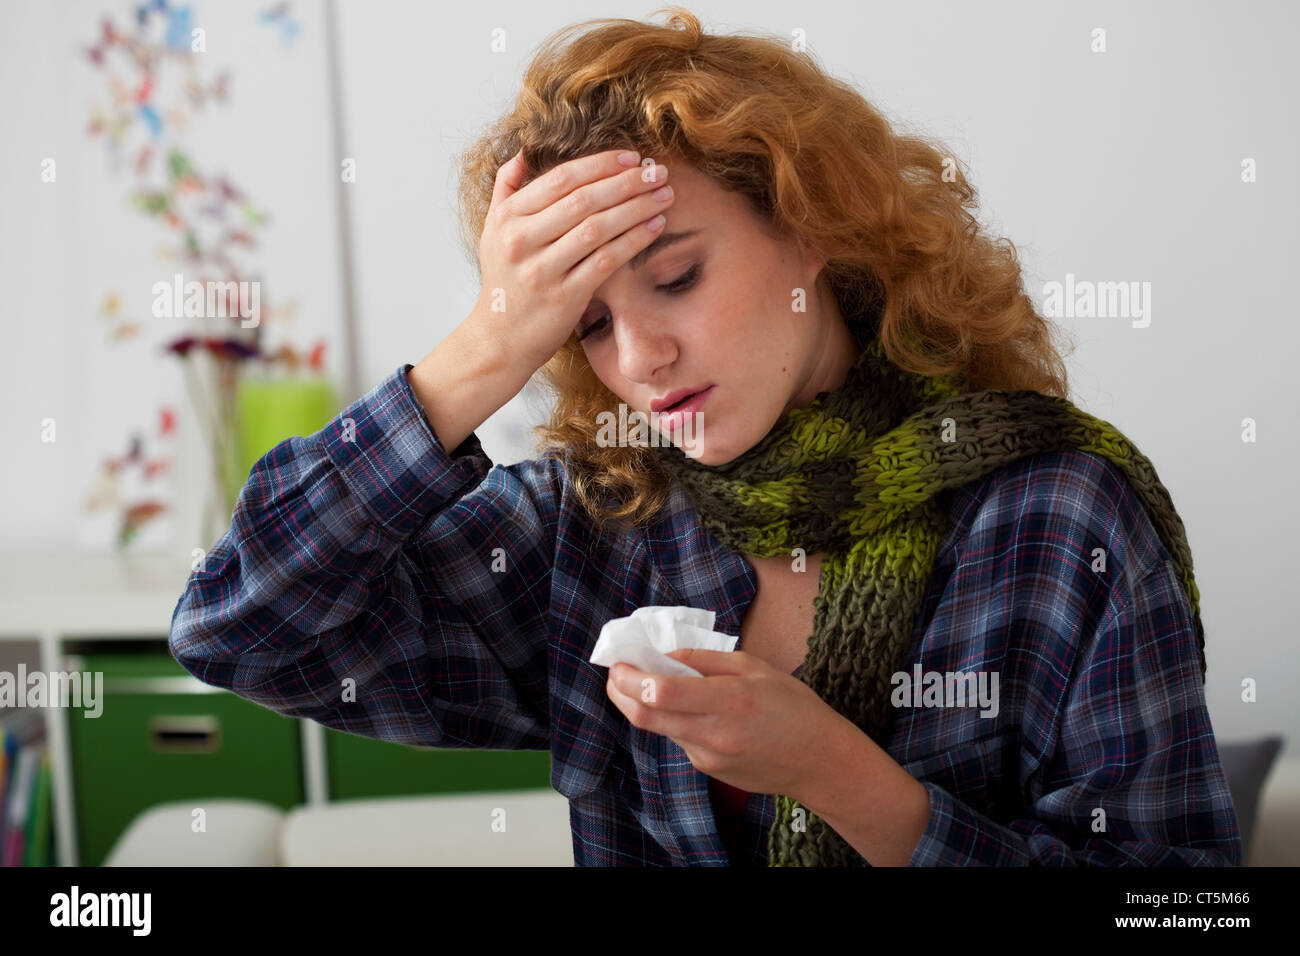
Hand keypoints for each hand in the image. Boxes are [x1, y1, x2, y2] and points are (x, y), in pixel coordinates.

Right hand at [471, 147, 675, 372]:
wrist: (498, 339)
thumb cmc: (504, 281)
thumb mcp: (492, 231)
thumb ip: (506, 189)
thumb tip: (523, 151)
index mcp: (508, 218)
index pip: (560, 179)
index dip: (599, 164)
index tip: (630, 157)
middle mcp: (522, 241)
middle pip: (583, 200)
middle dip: (626, 182)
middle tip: (657, 171)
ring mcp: (543, 270)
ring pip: (598, 228)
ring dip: (636, 207)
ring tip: (665, 195)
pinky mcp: (565, 297)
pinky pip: (606, 261)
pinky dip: (633, 240)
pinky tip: (655, 226)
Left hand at [604, 647, 847, 798]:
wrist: (818, 761)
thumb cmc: (793, 706)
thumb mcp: (755, 667)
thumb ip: (705, 661)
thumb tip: (664, 657)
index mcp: (730, 700)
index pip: (662, 693)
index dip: (631, 677)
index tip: (619, 661)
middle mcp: (715, 733)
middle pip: (646, 717)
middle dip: (620, 694)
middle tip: (615, 674)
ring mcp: (709, 757)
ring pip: (661, 728)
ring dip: (648, 706)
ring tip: (655, 683)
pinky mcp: (708, 770)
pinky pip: (681, 740)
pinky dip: (676, 721)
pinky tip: (697, 712)